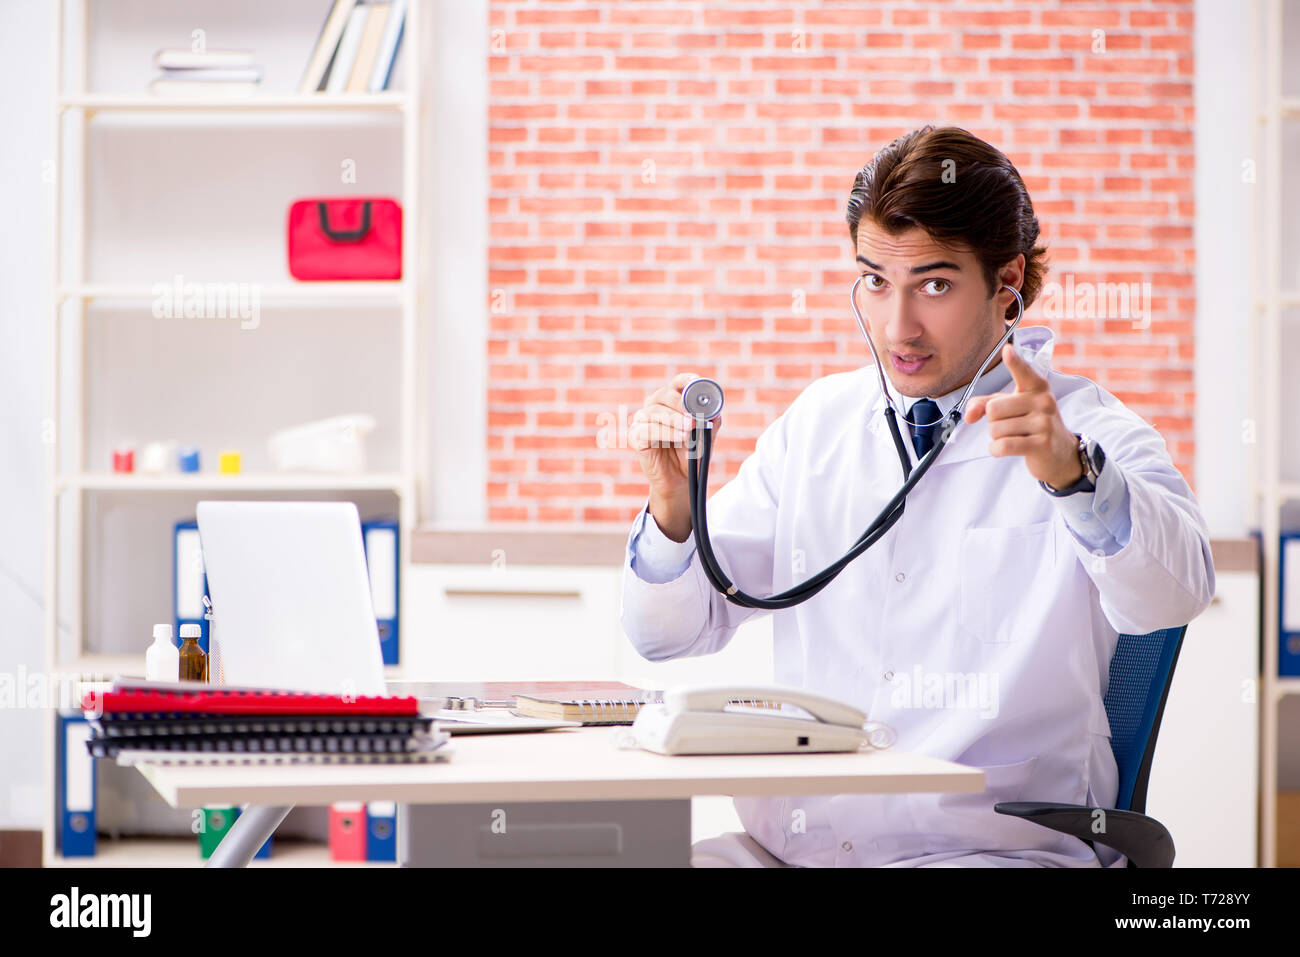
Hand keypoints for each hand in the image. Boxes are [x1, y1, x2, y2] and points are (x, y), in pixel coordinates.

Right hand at [629, 372, 719, 540]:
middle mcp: (656, 407)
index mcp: (673, 402)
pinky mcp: (636, 437)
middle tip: (693, 416)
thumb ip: (711, 423)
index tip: (696, 381)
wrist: (681, 480)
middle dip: (679, 403)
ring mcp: (643, 421)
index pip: (678, 383)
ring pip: (654, 412)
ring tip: (688, 430)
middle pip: (663, 394)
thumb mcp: (706, 437)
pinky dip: (664, 433)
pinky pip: (647, 430)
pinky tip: (679, 437)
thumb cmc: (692, 454)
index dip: (686, 380)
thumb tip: (715, 411)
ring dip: (673, 420)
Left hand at [962, 344, 1082, 488]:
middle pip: (993, 409)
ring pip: (995, 429)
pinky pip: (1003, 445)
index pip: (1023, 372)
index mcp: (1036, 387)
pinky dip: (996, 450)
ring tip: (1015, 436)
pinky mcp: (1042, 444)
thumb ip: (984, 404)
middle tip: (1011, 425)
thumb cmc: (1029, 424)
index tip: (1007, 349)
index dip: (1014, 362)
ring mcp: (1045, 423)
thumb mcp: (1009, 408)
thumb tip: (968, 416)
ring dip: (997, 437)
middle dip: (993, 421)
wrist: (1059, 452)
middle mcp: (1043, 401)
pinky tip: (1005, 448)